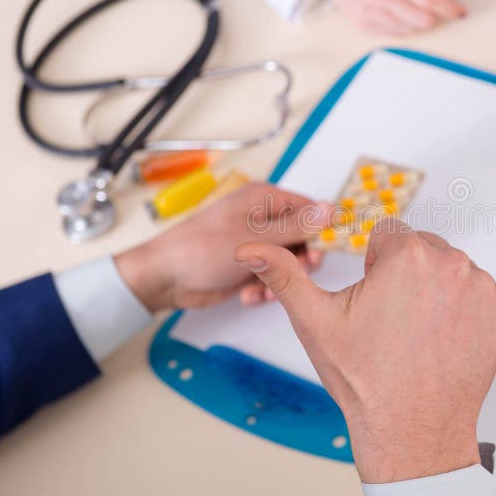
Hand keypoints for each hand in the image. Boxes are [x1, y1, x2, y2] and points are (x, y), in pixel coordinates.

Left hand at [115, 183, 331, 311]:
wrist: (164, 279)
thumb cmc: (203, 249)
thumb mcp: (258, 238)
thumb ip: (297, 226)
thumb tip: (331, 208)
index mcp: (264, 199)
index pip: (309, 209)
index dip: (320, 231)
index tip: (322, 252)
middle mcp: (261, 218)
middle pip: (302, 238)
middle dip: (300, 260)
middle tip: (297, 273)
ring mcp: (255, 244)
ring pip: (288, 262)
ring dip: (282, 279)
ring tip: (267, 290)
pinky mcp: (247, 267)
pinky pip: (270, 277)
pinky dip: (264, 288)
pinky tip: (250, 295)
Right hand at [234, 223, 495, 483]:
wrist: (410, 434)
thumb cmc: (365, 379)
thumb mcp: (316, 322)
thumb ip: (283, 275)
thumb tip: (248, 249)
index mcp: (408, 256)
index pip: (388, 233)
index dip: (375, 266)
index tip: (374, 299)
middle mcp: (453, 264)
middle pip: (422, 249)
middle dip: (406, 274)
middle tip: (393, 320)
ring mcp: (482, 290)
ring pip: (450, 271)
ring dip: (435, 290)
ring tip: (417, 333)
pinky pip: (477, 296)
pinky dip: (462, 312)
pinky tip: (442, 341)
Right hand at [324, 0, 466, 34]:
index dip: (449, 8)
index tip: (461, 11)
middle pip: (422, 20)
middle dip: (434, 15)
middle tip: (432, 4)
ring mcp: (369, 13)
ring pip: (411, 30)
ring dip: (418, 20)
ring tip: (408, 3)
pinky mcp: (363, 25)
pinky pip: (395, 35)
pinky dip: (403, 25)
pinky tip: (396, 10)